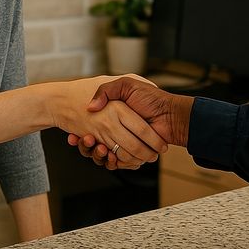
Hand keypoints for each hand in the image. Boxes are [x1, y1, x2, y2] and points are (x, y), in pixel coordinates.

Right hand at [67, 77, 192, 168]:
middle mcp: (116, 129)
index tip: (77, 134)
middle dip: (89, 145)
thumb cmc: (152, 98)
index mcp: (113, 114)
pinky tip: (111, 158)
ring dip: (99, 155)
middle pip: (96, 142)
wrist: (171, 115)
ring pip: (104, 155)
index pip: (92, 126)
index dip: (83, 132)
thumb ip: (107, 90)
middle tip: (88, 140)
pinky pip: (118, 163)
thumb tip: (91, 106)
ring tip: (100, 148)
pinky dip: (114, 163)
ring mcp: (124, 142)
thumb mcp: (127, 84)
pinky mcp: (132, 154)